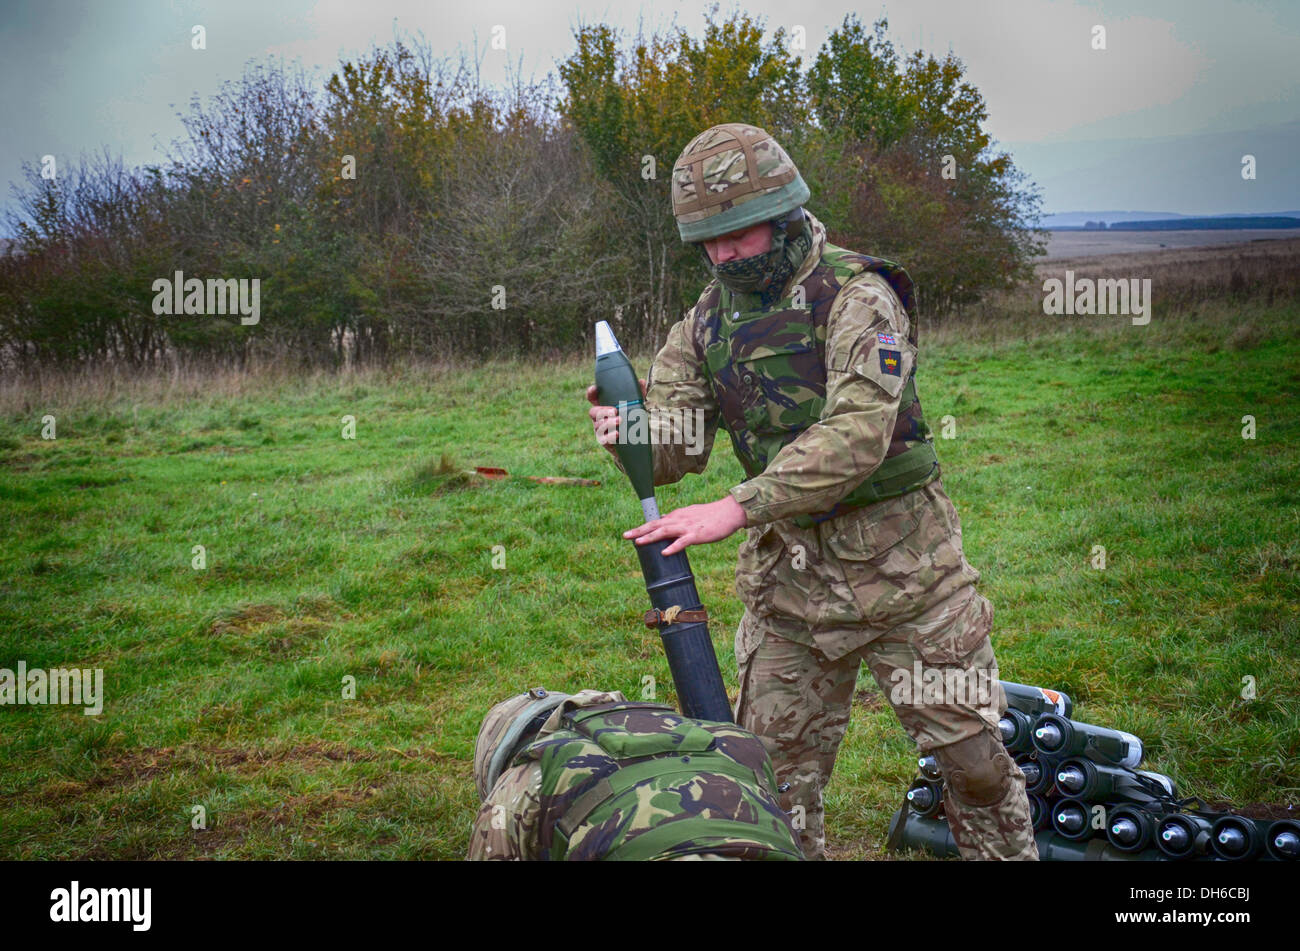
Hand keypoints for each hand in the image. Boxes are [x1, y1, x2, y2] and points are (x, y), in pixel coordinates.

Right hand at [586, 378, 646, 456]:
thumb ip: (638, 394)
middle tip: (615, 411)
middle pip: (593, 412)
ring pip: (598, 425)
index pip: (593, 398)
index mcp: (604, 406)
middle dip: (602, 411)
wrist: (635, 442)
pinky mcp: (605, 441)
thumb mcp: (636, 406)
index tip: (595, 388)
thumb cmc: (632, 420)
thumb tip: (641, 381)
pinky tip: (618, 434)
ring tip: (620, 421)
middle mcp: (600, 418)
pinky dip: (610, 436)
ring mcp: (601, 430)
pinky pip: (603, 439)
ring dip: (608, 423)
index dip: (591, 392)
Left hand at [623, 495, 747, 555]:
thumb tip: (664, 521)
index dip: (643, 527)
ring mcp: (688, 527)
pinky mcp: (697, 535)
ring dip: (651, 537)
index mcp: (678, 515)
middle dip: (640, 530)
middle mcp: (679, 519)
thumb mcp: (691, 514)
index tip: (631, 533)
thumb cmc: (712, 515)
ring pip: (665, 531)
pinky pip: (683, 542)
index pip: (656, 522)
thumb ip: (677, 519)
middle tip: (625, 536)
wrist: (729, 512)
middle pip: (656, 525)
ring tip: (638, 542)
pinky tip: (665, 552)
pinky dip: (673, 547)